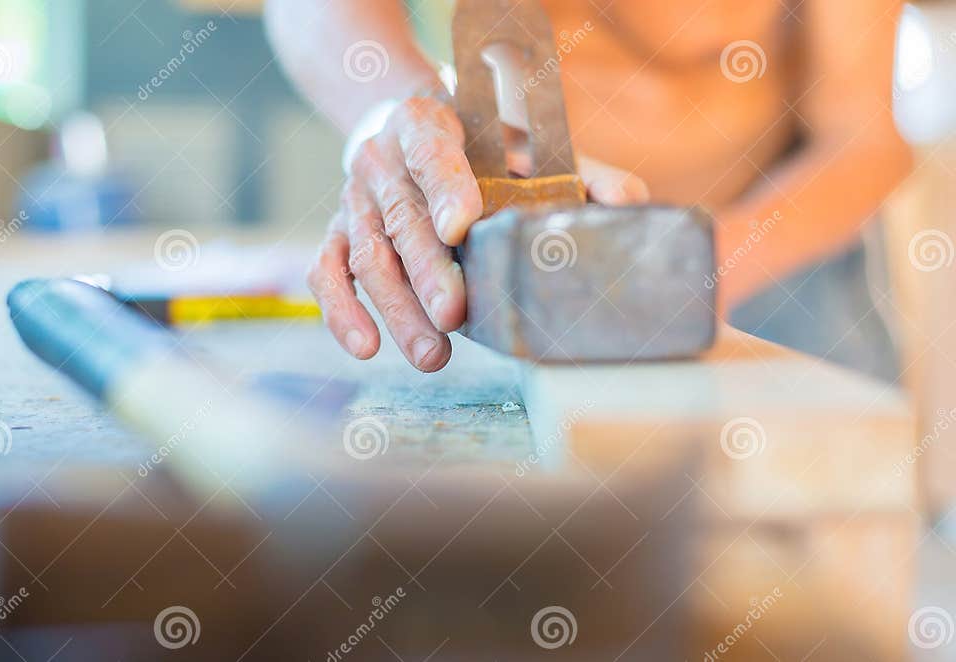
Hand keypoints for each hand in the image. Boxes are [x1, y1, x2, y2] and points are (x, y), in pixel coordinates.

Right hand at [307, 96, 648, 371]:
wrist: (400, 119)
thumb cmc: (475, 141)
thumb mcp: (522, 142)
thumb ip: (579, 170)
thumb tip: (634, 206)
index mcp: (427, 123)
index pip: (433, 152)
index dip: (446, 187)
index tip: (463, 224)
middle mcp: (382, 160)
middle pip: (400, 217)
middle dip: (426, 269)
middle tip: (455, 313)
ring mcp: (353, 199)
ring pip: (365, 253)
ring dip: (395, 306)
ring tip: (432, 353)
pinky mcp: (334, 230)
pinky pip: (326, 270)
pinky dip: (341, 309)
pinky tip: (366, 347)